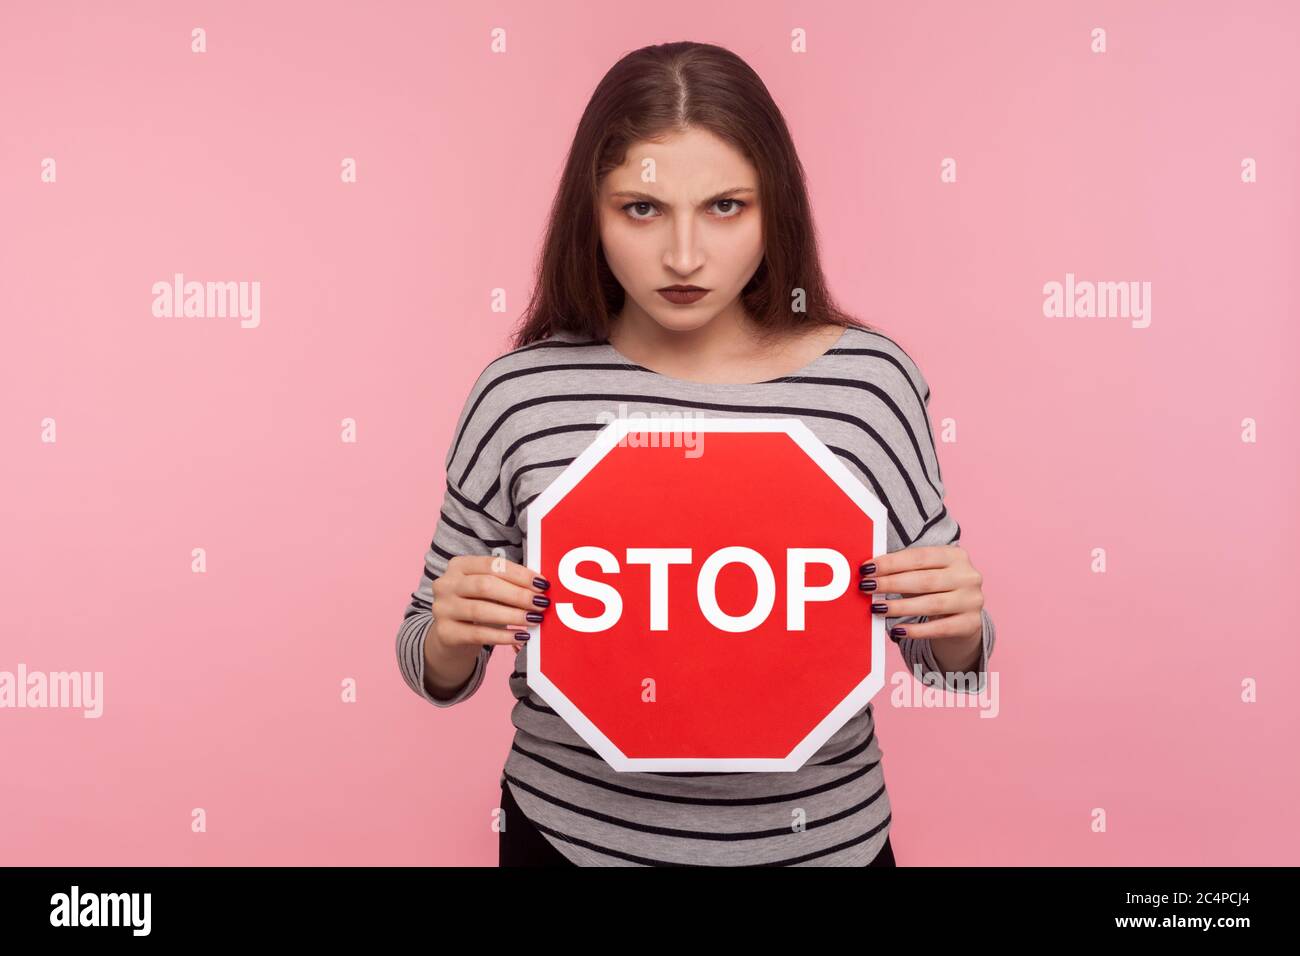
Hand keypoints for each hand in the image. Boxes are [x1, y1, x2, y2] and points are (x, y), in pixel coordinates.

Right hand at [429, 555, 550, 650]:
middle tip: (541, 604)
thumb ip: (508, 584)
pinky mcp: (445, 633)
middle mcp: (446, 584)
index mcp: (459, 565)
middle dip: (518, 595)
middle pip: (485, 586)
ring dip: (513, 615)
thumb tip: (541, 588)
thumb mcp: (488, 589)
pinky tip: (520, 636)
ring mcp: (442, 608)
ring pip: (481, 610)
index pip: (492, 565)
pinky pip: (478, 634)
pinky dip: (503, 636)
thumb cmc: (477, 605)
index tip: (542, 584)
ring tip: (534, 619)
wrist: (450, 635)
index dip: (519, 574)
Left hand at [857, 544, 983, 642]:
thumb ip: (902, 570)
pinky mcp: (971, 624)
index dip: (891, 563)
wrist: (964, 616)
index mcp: (955, 555)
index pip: (920, 556)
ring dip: (900, 607)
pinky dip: (917, 630)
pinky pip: (940, 628)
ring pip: (932, 604)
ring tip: (877, 608)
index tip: (867, 569)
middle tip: (866, 588)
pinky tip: (898, 630)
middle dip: (892, 583)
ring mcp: (972, 600)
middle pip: (925, 580)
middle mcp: (968, 576)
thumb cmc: (935, 589)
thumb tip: (869, 573)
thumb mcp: (924, 573)